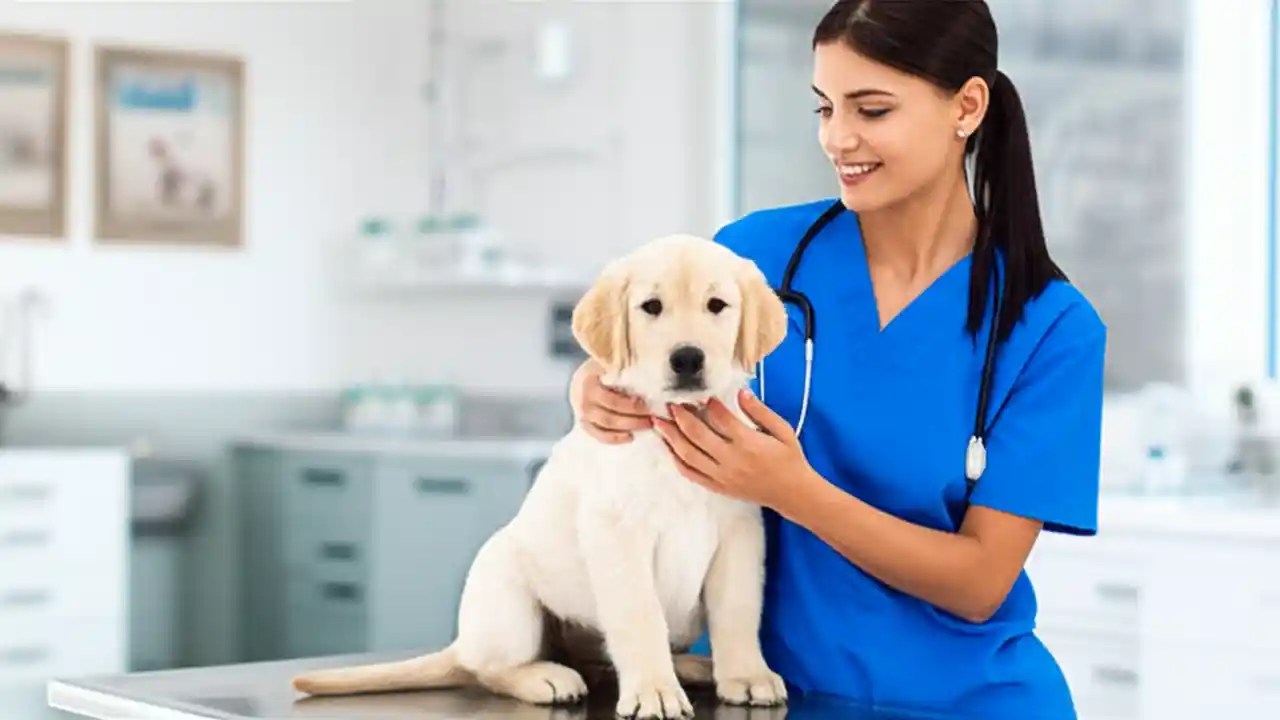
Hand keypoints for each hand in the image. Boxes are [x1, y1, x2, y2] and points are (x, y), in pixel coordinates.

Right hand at [571, 360, 652, 443]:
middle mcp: (583, 400)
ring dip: (627, 428)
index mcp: (590, 383)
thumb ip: (625, 370)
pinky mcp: (585, 425)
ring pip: (605, 427)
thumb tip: (649, 377)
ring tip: (645, 426)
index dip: (630, 406)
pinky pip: (599, 435)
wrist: (586, 378)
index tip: (646, 406)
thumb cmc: (604, 370)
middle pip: (609, 417)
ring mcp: (583, 414)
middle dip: (633, 420)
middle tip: (651, 419)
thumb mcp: (612, 364)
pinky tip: (630, 437)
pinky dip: (615, 438)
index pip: (611, 400)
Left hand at [653, 388, 819, 511]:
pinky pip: (691, 474)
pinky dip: (677, 460)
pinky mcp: (718, 487)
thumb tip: (741, 392)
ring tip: (659, 423)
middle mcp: (731, 460)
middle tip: (669, 404)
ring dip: (671, 437)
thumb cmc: (789, 459)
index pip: (721, 418)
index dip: (709, 404)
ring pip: (688, 455)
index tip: (701, 394)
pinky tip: (670, 447)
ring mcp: (722, 476)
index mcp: (748, 443)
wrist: (792, 493)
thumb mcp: (783, 430)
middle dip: (680, 417)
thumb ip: (760, 411)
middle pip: (697, 435)